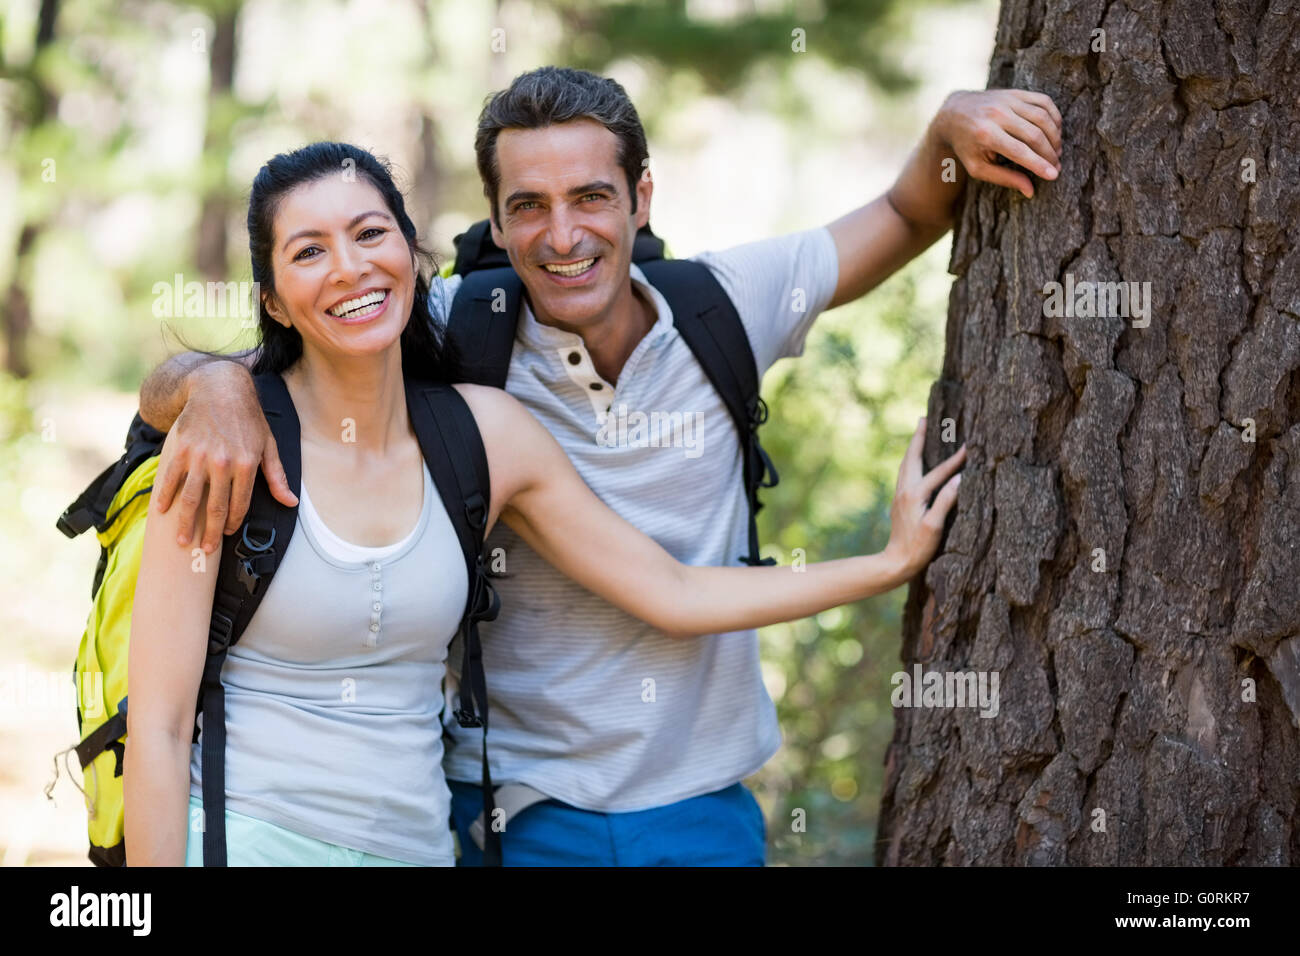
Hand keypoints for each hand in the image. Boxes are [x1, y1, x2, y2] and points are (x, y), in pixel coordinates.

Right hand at [152, 361, 296, 551]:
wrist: (220, 388)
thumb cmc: (249, 419)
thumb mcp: (269, 445)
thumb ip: (277, 476)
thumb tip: (291, 502)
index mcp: (247, 464)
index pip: (240, 503)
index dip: (234, 522)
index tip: (228, 534)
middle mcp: (223, 463)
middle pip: (215, 506)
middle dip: (210, 532)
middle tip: (204, 550)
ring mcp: (199, 456)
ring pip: (190, 497)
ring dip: (185, 522)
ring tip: (182, 540)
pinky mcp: (181, 449)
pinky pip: (171, 478)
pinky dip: (166, 496)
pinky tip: (162, 511)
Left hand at [883, 417, 965, 582]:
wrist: (895, 562)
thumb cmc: (918, 548)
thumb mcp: (935, 526)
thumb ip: (946, 501)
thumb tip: (959, 479)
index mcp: (915, 495)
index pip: (939, 472)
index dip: (955, 460)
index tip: (968, 446)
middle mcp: (904, 490)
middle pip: (912, 457)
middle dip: (919, 438)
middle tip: (923, 419)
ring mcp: (899, 495)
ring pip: (906, 464)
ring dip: (913, 447)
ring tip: (918, 433)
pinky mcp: (899, 502)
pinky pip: (905, 473)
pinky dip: (911, 461)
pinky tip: (914, 463)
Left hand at [935, 89, 1062, 197]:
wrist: (954, 114)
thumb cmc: (967, 146)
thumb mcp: (977, 167)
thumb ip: (1003, 179)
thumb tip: (1030, 191)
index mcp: (985, 135)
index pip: (1020, 151)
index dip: (1039, 164)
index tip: (1054, 175)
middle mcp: (997, 114)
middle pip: (1034, 135)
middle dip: (1050, 153)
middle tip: (1056, 165)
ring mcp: (1007, 100)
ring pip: (1042, 117)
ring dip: (1055, 136)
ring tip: (1057, 152)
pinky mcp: (1015, 92)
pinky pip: (1043, 102)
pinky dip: (1054, 117)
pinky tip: (1055, 132)